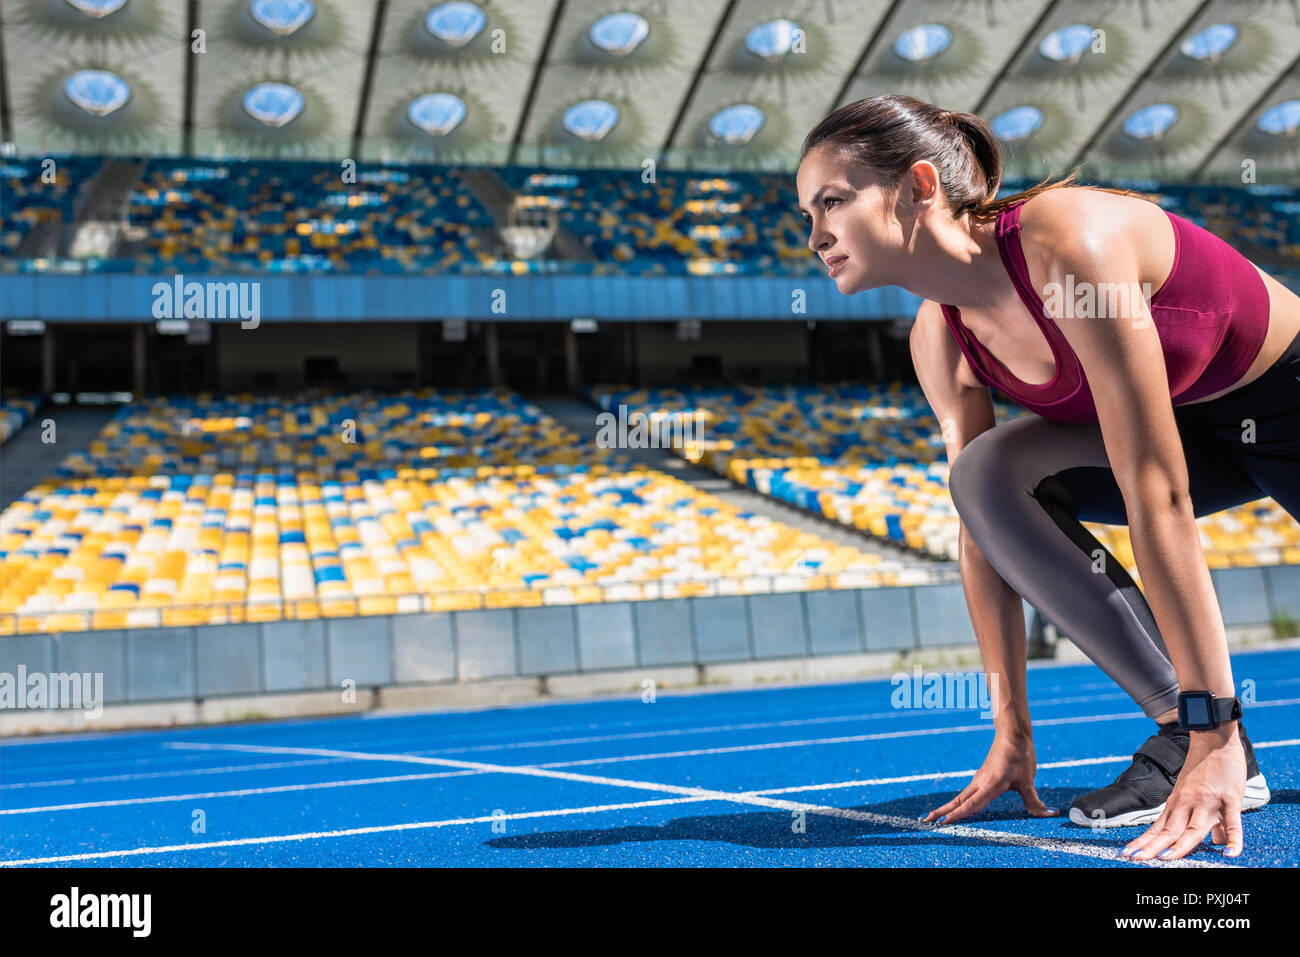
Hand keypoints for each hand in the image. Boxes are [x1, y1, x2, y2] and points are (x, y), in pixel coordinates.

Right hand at [920, 730, 1056, 824]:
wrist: (1012, 734)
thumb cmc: (1019, 755)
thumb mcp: (1027, 780)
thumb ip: (1034, 801)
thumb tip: (1048, 814)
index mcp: (990, 785)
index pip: (970, 804)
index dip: (957, 815)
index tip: (942, 822)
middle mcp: (980, 783)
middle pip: (957, 801)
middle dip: (941, 812)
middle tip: (925, 820)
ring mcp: (979, 780)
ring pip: (960, 797)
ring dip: (947, 807)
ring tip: (934, 817)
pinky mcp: (982, 777)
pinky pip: (966, 793)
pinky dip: (958, 803)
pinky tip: (956, 808)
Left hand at [1121, 723, 1245, 860]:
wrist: (1214, 737)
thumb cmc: (1205, 765)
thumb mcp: (1195, 792)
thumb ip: (1199, 818)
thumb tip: (1216, 843)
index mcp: (1177, 802)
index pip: (1158, 827)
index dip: (1144, 841)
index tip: (1129, 853)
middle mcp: (1187, 803)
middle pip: (1169, 831)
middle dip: (1152, 847)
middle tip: (1135, 859)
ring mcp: (1207, 801)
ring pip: (1192, 829)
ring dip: (1179, 846)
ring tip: (1166, 860)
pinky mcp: (1229, 798)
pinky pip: (1232, 823)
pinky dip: (1232, 839)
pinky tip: (1228, 853)